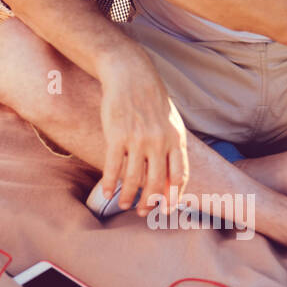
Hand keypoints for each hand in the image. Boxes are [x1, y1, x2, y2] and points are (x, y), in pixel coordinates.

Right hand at [96, 59, 188, 215]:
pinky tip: (107, 192)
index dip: (174, 196)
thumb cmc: (150, 98)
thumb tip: (170, 173)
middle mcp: (159, 141)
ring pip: (134, 178)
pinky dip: (110, 183)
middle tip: (143, 212)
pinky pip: (113, 167)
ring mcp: (138, 139)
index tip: (167, 209)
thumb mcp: (169, 121)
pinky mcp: (116, 136)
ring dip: (129, 196)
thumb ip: (171, 146)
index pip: (179, 175)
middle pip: (156, 182)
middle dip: (150, 202)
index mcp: (176, 138)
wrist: (129, 74)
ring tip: (124, 205)